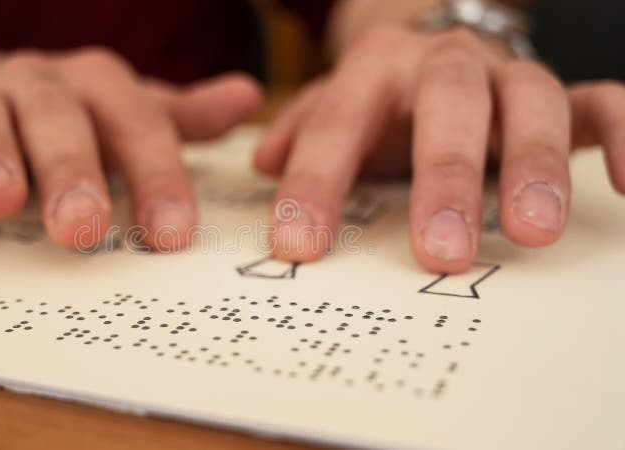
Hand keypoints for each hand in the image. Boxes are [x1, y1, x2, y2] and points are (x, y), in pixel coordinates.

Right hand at [0, 47, 261, 249]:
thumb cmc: (79, 120)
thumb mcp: (132, 116)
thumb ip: (182, 117)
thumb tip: (248, 98)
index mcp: (103, 87)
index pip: (139, 128)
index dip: (156, 179)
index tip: (171, 236)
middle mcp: (44, 85)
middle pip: (61, 121)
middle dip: (73, 172)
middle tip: (83, 229)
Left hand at [255, 24, 624, 272]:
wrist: (435, 49)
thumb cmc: (381, 98)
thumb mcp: (333, 109)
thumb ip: (300, 134)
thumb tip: (263, 163)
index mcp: (375, 68)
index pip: (338, 123)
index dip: (314, 183)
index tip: (298, 245)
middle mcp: (444, 65)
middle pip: (448, 105)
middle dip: (444, 177)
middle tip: (440, 255)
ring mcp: (505, 79)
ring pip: (531, 103)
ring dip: (535, 164)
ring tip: (531, 233)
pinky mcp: (561, 97)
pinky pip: (602, 103)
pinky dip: (623, 134)